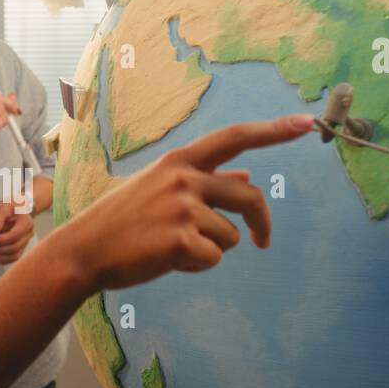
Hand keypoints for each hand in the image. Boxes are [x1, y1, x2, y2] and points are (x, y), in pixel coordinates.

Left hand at [0, 201, 34, 263]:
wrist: (21, 207)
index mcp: (26, 223)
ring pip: (15, 255)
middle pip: (14, 247)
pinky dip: (4, 260)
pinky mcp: (22, 247)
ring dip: (0, 257)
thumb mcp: (4, 206)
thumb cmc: (11, 205)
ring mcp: (26, 241)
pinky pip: (14, 257)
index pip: (13, 235)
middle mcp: (29, 234)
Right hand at [58, 114, 315, 291]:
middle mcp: (183, 179)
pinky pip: (213, 258)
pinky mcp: (181, 240)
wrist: (82, 251)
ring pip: (230, 236)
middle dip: (262, 223)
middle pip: (248, 198)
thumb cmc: (120, 222)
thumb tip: (248, 178)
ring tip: (171, 248)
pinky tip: (166, 260)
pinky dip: (196, 265)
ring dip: (210, 249)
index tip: (306, 123)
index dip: (273, 130)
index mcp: (178, 162)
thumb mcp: (157, 190)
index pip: (235, 138)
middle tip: (264, 242)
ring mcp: (182, 209)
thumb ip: (203, 182)